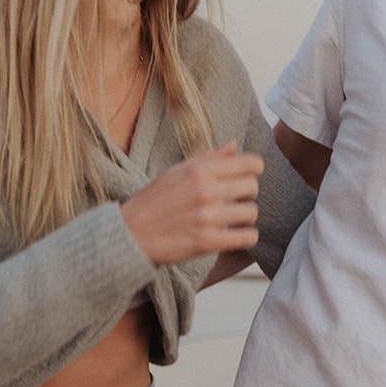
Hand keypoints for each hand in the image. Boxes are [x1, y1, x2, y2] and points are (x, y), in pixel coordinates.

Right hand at [120, 142, 261, 264]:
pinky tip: (237, 236)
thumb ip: (208, 158)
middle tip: (236, 199)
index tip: (250, 175)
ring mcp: (207, 217)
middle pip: (252, 187)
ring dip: (246, 217)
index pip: (248, 163)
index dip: (255, 168)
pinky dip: (247, 237)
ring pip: (251, 212)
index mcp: (199, 171)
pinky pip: (246, 237)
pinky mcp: (207, 242)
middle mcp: (205, 191)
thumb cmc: (154, 200)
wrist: (130, 234)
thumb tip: (234, 145)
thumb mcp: (177, 171)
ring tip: (234, 219)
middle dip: (248, 193)